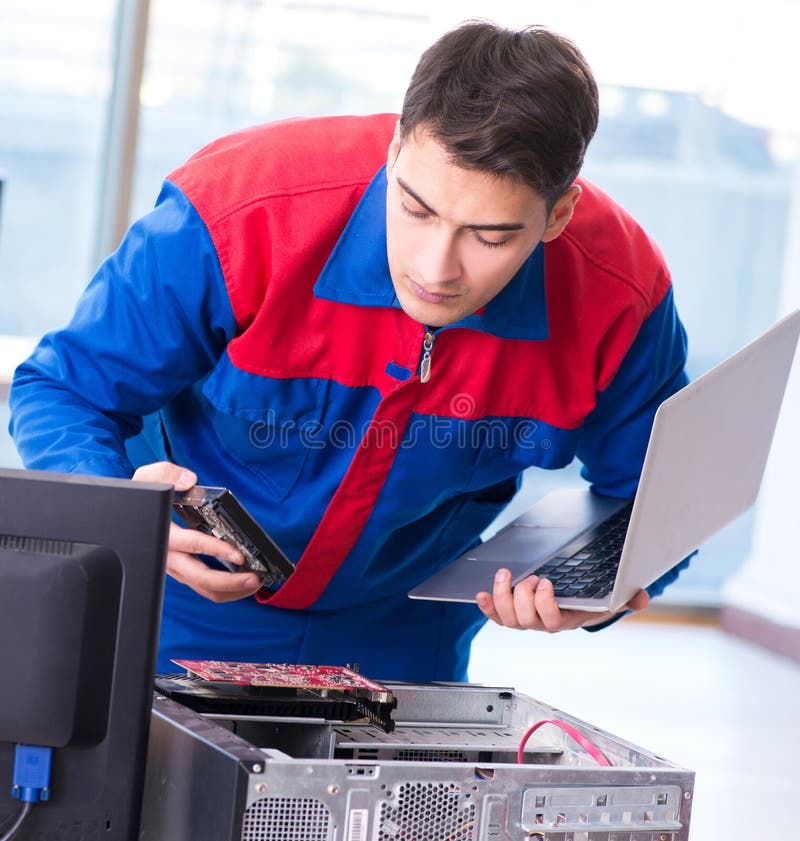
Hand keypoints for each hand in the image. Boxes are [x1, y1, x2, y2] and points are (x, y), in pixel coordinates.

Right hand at [132, 461, 262, 602]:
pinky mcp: (181, 571)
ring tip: (254, 583)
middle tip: (254, 577)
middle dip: (229, 582)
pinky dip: (224, 589)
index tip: (239, 555)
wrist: (126, 515)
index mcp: (163, 535)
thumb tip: (189, 481)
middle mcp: (168, 557)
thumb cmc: (140, 497)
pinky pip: (202, 586)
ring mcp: (175, 567)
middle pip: (200, 578)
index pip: (193, 545)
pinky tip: (241, 583)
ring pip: (202, 588)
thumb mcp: (148, 478)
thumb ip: (167, 474)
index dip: (217, 551)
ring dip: (230, 590)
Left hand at [476, 568, 649, 631]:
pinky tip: (480, 594)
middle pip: (525, 620)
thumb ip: (629, 598)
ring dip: (502, 596)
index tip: (546, 582)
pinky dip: (487, 606)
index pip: (553, 622)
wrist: (579, 601)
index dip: (544, 605)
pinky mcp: (512, 611)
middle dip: (523, 596)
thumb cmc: (593, 598)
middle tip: (530, 577)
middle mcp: (543, 623)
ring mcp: (526, 619)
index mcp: (566, 620)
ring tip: (505, 575)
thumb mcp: (614, 596)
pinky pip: (496, 615)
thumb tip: (642, 599)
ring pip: (508, 618)